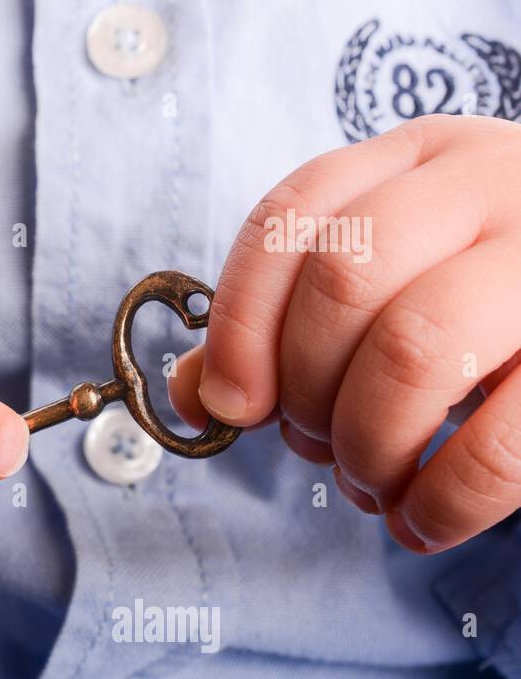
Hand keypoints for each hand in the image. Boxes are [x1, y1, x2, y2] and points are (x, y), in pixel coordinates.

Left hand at [168, 114, 520, 554]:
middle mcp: (495, 180)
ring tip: (370, 480)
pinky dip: (443, 500)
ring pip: (414, 346)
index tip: (228, 402)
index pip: (292, 216)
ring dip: (365, 442)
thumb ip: (289, 326)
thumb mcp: (394, 281)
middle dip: (305, 388)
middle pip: (343, 281)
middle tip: (315, 443)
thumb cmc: (488, 308)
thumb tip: (189, 393)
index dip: (238, 320)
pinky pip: (502, 443)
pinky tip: (423, 521)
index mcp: (421, 157)